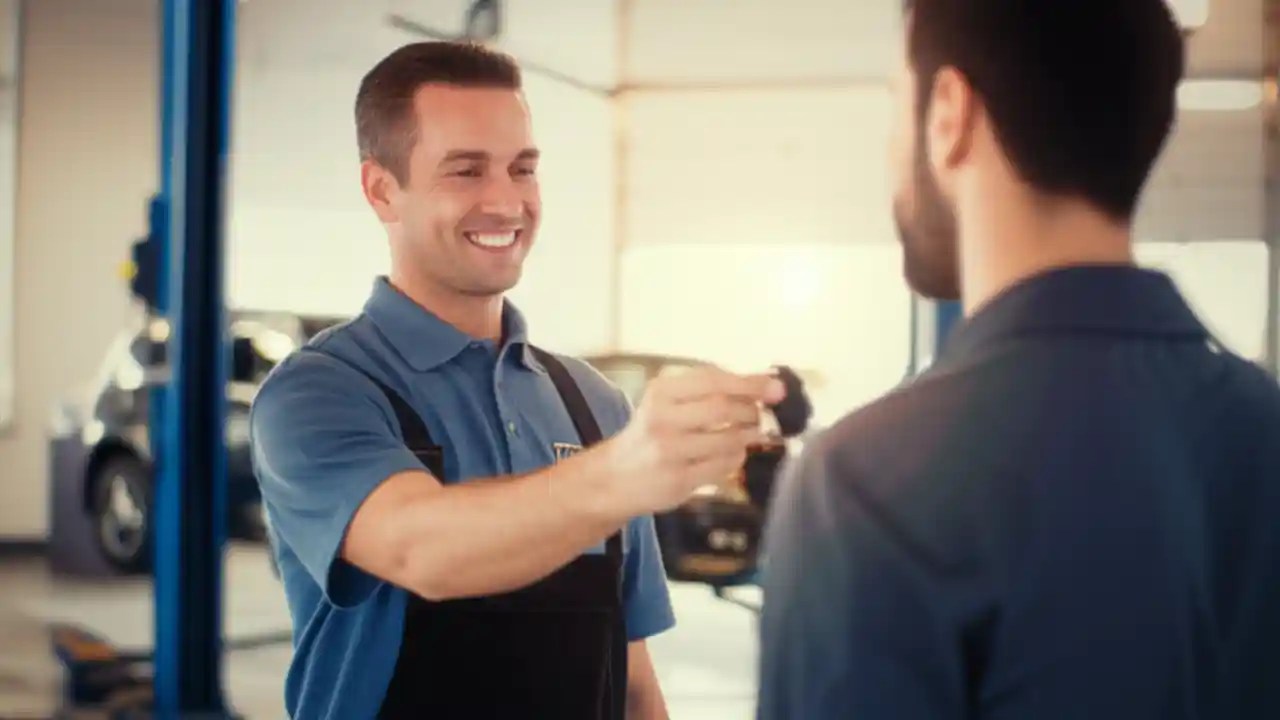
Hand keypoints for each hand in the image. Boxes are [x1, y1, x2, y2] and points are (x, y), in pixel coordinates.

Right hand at [603, 365, 785, 514]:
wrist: (614, 477)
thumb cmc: (652, 433)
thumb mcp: (667, 402)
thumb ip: (709, 390)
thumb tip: (768, 384)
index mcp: (660, 391)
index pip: (713, 379)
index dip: (750, 383)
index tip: (777, 388)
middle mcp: (661, 418)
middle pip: (724, 407)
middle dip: (752, 411)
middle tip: (761, 416)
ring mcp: (669, 451)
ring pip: (729, 439)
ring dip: (748, 436)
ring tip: (749, 434)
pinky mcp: (678, 479)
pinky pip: (724, 466)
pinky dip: (736, 458)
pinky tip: (730, 454)